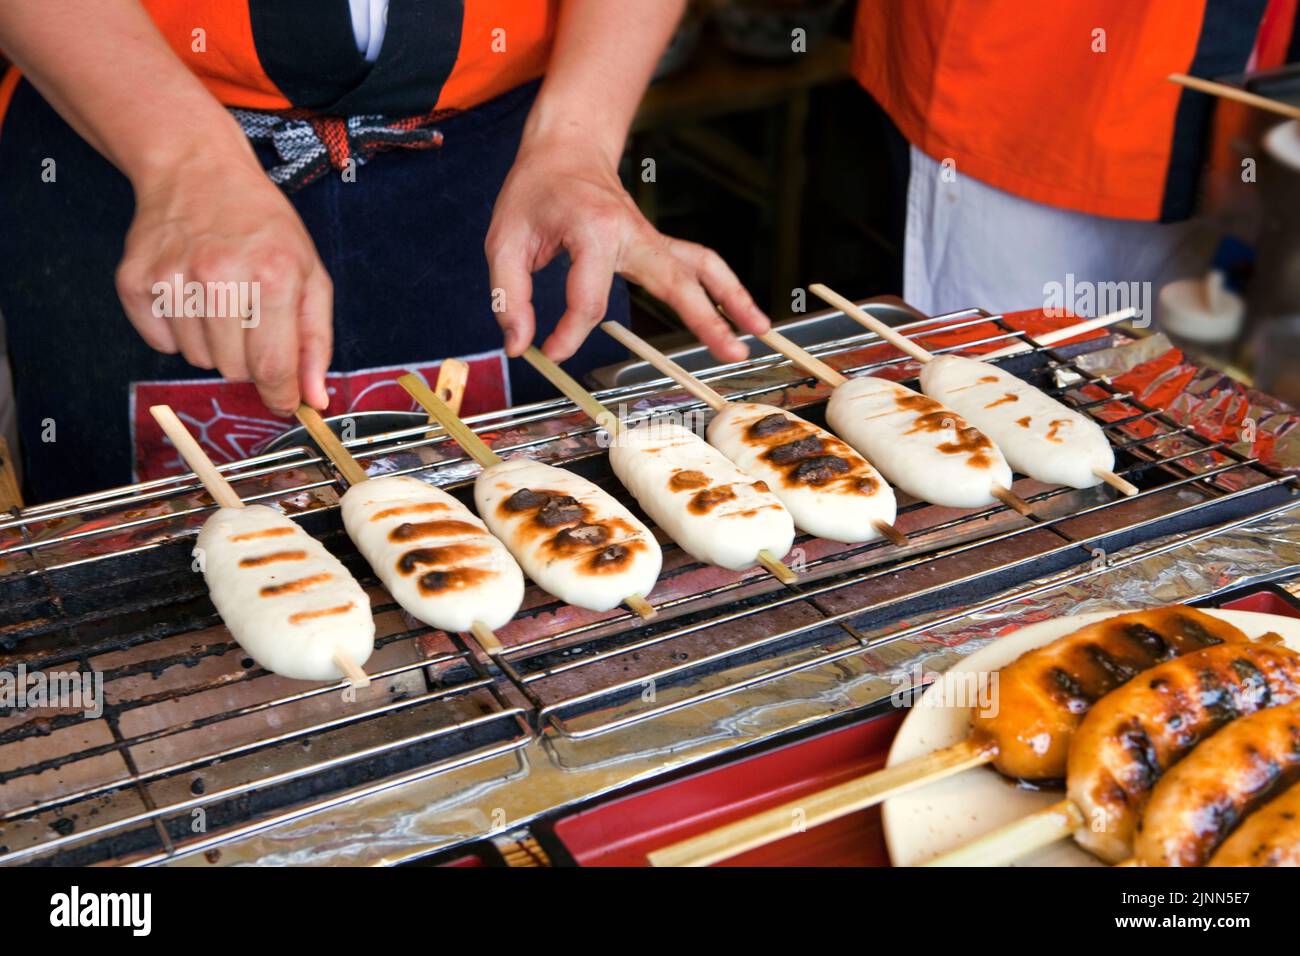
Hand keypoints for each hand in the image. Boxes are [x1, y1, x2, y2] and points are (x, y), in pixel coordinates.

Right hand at [114, 154, 331, 414]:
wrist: (197, 170)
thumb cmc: (262, 225)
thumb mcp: (310, 274)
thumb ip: (315, 341)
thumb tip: (313, 398)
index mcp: (272, 275)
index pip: (272, 367)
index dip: (280, 395)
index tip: (285, 402)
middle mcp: (219, 276)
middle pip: (234, 369)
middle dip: (249, 359)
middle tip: (251, 320)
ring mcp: (172, 277)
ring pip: (198, 360)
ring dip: (214, 343)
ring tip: (220, 299)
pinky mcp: (134, 280)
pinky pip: (161, 343)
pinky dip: (177, 331)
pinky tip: (190, 294)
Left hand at [485, 130, 769, 361]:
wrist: (565, 150)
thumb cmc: (535, 192)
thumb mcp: (504, 239)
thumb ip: (509, 295)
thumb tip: (520, 344)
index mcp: (593, 230)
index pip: (589, 300)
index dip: (569, 335)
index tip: (550, 353)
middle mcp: (633, 233)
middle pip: (676, 282)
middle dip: (704, 320)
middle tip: (730, 353)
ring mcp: (652, 238)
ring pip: (703, 269)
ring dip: (733, 300)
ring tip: (755, 335)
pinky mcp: (659, 245)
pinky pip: (700, 266)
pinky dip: (725, 290)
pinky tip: (743, 316)